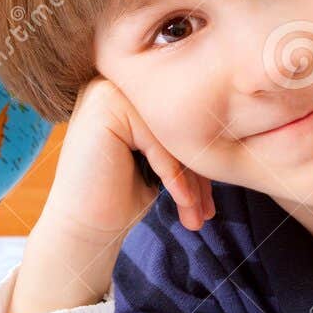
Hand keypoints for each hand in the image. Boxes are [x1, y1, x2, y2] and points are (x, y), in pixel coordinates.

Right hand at [42, 76, 213, 243]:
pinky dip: (175, 176)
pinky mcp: (105, 107)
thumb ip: (180, 136)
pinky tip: (183, 203)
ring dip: (191, 179)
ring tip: (198, 214)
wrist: (81, 230)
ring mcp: (106, 91)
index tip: (209, 198)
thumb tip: (231, 126)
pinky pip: (158, 141)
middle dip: (198, 172)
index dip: (197, 158)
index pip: (177, 120)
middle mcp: (114, 83)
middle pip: (175, 123)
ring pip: (170, 133)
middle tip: (207, 211)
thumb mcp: (158, 160)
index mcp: (127, 92)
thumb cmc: (118, 198)